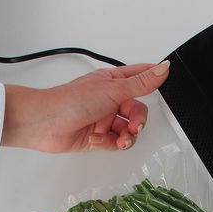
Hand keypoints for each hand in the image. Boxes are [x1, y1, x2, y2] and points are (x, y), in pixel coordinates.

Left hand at [0, 60, 169, 152]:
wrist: (45, 124)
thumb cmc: (70, 101)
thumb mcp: (113, 90)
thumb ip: (141, 83)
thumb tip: (163, 69)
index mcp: (112, 81)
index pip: (139, 76)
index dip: (153, 78)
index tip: (167, 78)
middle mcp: (109, 99)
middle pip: (137, 110)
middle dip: (137, 121)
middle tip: (134, 126)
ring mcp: (103, 118)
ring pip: (128, 129)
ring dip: (127, 136)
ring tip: (120, 138)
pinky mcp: (98, 136)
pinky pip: (116, 142)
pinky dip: (111, 143)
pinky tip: (101, 139)